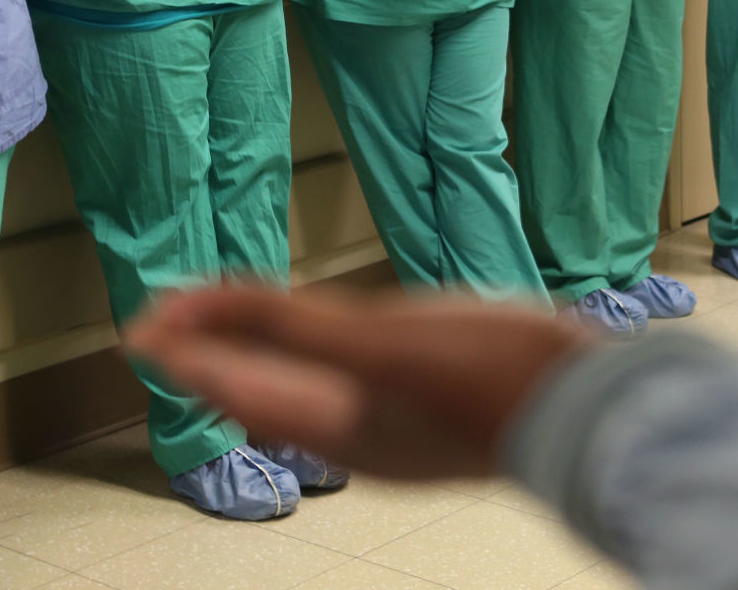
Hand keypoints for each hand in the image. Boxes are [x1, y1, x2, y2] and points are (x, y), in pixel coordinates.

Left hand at [123, 285, 591, 478]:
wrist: (593, 407)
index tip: (144, 324)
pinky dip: (322, 348)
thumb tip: (204, 307)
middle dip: (218, 355)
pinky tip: (339, 337)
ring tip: (236, 327)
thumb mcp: (382, 344)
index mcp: (338, 424)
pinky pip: (354, 371)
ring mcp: (401, 417)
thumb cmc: (491, 382)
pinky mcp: (437, 397)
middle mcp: (360, 429)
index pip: (240, 386)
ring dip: (265, 350)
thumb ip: (293, 324)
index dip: (191, 351)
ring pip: (310, 382)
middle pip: (266, 389)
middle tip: (174, 325)